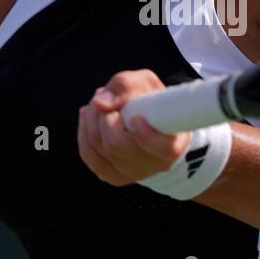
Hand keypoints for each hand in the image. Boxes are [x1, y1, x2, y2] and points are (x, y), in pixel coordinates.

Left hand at [77, 69, 190, 185]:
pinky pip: (89, 155)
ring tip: (98, 104)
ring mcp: (134, 173)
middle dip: (103, 117)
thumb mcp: (145, 82)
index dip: (147, 136)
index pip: (165, 149)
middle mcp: (156, 164)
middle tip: (105, 99)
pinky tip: (89, 118)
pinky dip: (84, 132)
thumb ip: (126, 86)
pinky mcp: (114, 176)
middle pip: (117, 145)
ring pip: (99, 148)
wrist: (148, 118)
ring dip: (91, 120)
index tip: (136, 118)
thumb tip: (101, 103)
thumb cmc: (149, 100)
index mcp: (174, 143)